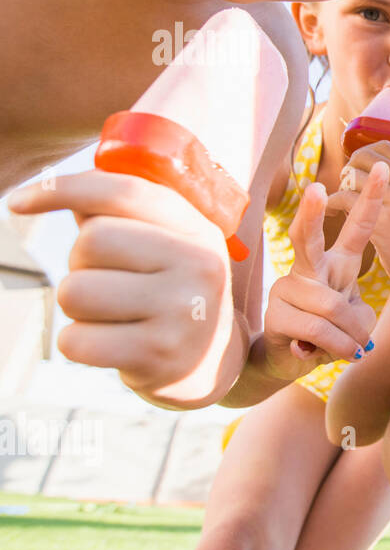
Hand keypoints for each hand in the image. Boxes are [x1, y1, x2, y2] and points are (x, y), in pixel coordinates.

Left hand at [8, 170, 233, 403]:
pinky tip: (113, 344)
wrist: (211, 360)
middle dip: (80, 264)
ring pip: (75, 292)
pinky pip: (76, 341)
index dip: (63, 188)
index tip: (17, 203)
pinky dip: (79, 343)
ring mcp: (182, 312)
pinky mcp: (157, 354)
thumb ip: (120, 215)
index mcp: (198, 229)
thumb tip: (50, 190)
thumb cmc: (169, 291)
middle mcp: (198, 265)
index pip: (124, 192)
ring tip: (112, 315)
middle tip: (109, 283)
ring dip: (77, 307)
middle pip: (91, 241)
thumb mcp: (167, 245)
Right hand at [260, 165, 386, 381]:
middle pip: (308, 237)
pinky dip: (336, 347)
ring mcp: (288, 288)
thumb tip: (347, 336)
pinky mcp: (275, 314)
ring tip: (351, 347)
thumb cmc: (329, 332)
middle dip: (312, 212)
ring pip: (330, 306)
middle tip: (317, 187)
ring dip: (349, 334)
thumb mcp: (354, 320)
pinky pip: (318, 330)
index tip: (382, 168)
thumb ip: (356, 318)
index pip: (356, 226)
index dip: (369, 198)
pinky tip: (331, 354)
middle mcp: (308, 268)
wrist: (290, 359)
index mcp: (336, 262)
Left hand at [326, 141, 389, 294]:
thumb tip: (364, 166)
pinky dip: (332, 205)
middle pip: (364, 157)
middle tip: (345, 188)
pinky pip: (345, 200)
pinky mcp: (383, 222)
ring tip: (338, 203)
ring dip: (339, 188)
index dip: (363, 155)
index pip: (383, 146)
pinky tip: (331, 213)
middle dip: (348, 169)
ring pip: (352, 177)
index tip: (356, 171)